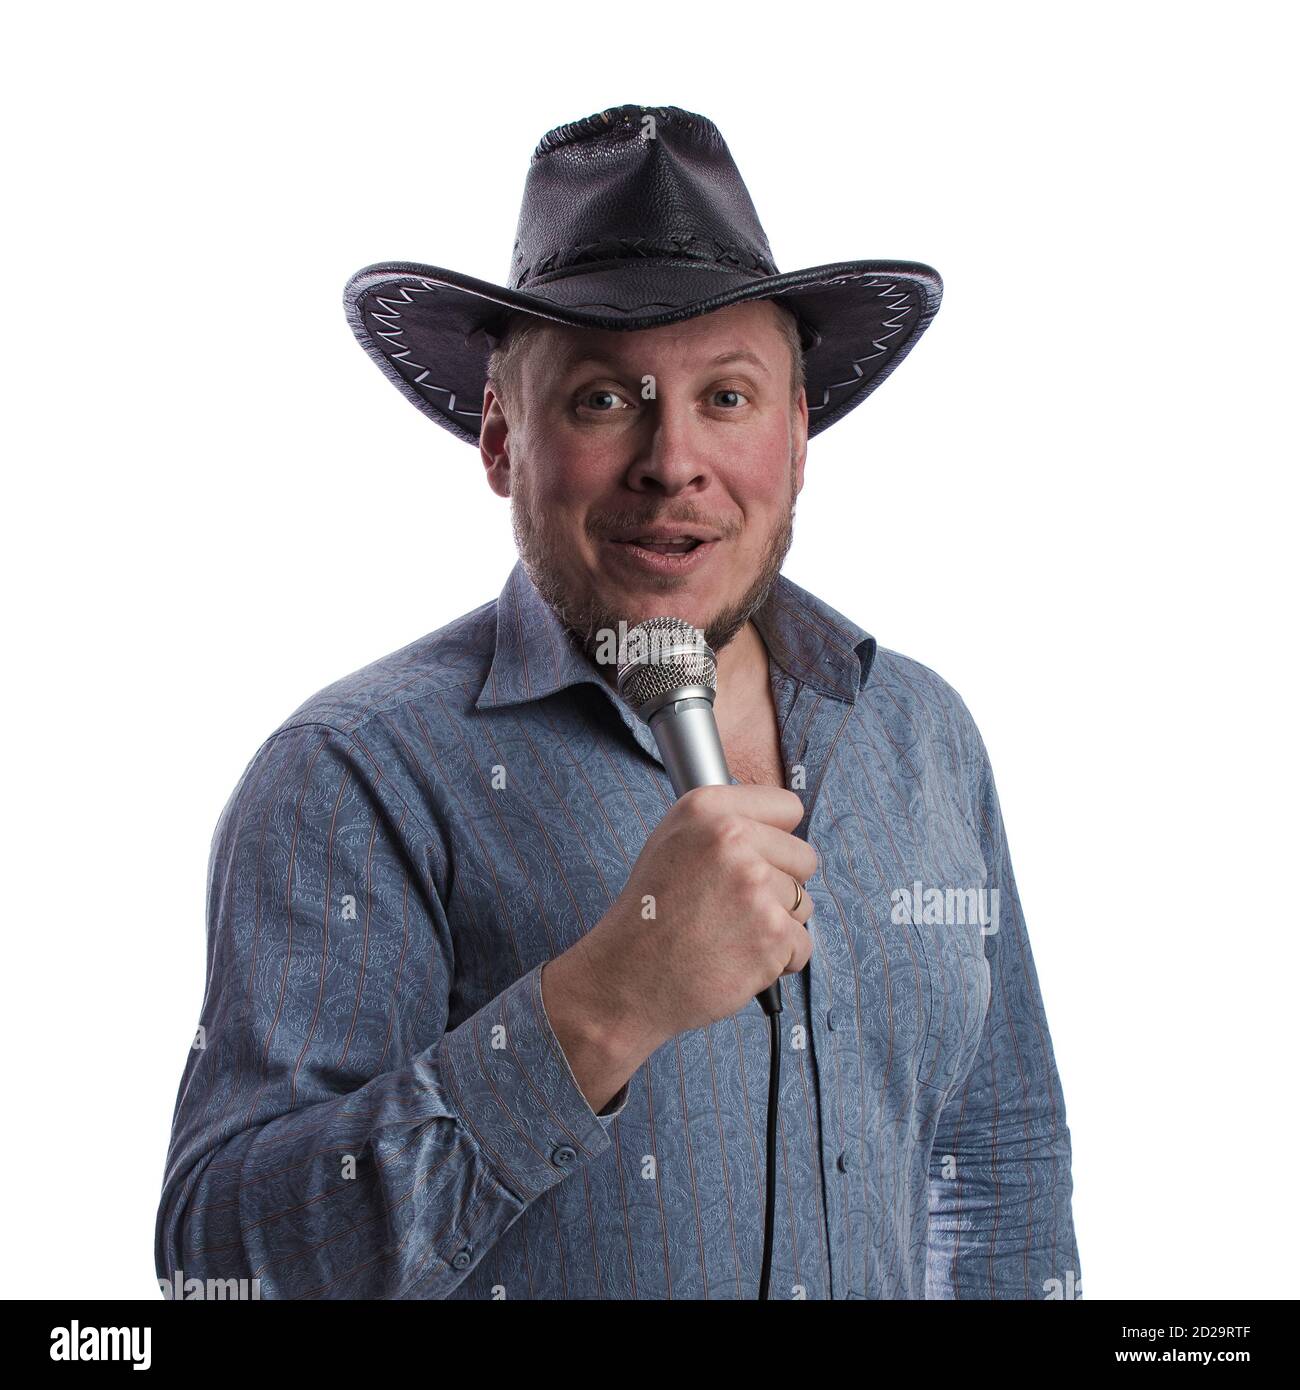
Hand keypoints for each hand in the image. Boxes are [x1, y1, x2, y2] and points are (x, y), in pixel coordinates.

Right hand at [568, 784, 815, 1052]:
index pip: (787, 807)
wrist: (628, 979)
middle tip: (736, 906)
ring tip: (730, 934)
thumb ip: (722, 824)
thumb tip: (774, 826)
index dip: (776, 839)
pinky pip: (802, 944)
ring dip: (778, 924)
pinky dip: (778, 960)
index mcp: (707, 809)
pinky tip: (738, 959)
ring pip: (803, 902)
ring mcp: (754, 885)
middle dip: (780, 885)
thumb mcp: (671, 842)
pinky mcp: (772, 933)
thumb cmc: (649, 915)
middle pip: (804, 856)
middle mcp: (732, 838)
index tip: (758, 858)